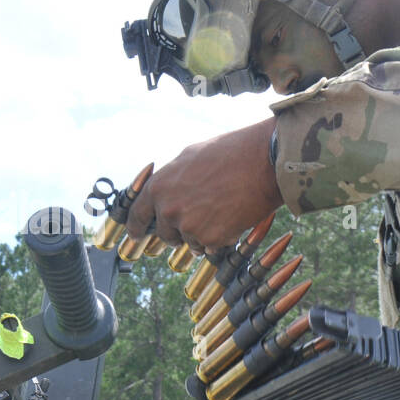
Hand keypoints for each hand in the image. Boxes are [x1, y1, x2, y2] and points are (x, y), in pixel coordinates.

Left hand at [124, 117, 281, 253]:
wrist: (262, 161)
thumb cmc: (229, 153)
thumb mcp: (188, 157)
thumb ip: (171, 180)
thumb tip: (165, 194)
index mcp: (159, 187)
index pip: (137, 216)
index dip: (136, 228)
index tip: (137, 235)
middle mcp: (168, 209)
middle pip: (165, 234)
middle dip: (179, 232)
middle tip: (199, 219)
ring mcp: (189, 226)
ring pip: (190, 242)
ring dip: (203, 234)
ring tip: (222, 210)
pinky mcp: (210, 239)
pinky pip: (211, 246)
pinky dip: (221, 237)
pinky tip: (233, 216)